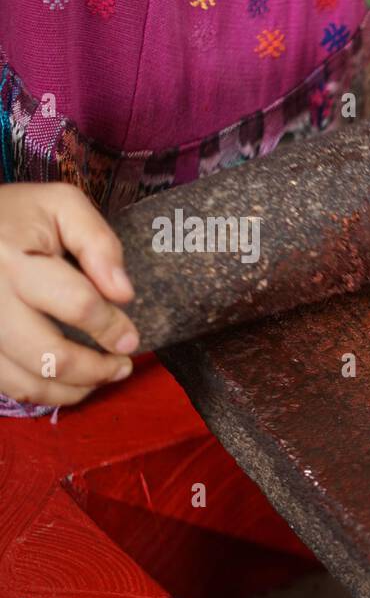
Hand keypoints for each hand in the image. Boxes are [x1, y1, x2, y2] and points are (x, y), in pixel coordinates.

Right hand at [0, 183, 137, 406]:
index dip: (111, 327)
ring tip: (102, 377)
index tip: (130, 338)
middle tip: (122, 365)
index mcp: (12, 258)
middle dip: (97, 369)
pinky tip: (68, 381)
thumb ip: (98, 242)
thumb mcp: (61, 205)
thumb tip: (123, 293)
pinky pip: (7, 385)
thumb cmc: (14, 214)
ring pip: (26, 382)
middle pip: (49, 356)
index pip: (76, 305)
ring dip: (73, 389)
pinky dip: (44, 392)